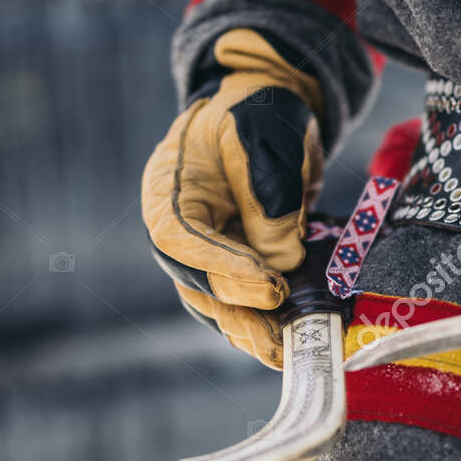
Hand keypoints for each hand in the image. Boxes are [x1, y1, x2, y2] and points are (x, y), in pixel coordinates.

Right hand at [142, 28, 323, 367]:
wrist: (267, 110)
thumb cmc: (256, 111)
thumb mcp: (263, 135)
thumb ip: (268, 193)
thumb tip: (282, 261)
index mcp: (168, 193)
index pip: (182, 239)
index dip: (222, 267)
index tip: (269, 285)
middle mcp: (180, 233)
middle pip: (197, 283)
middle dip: (239, 311)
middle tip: (279, 336)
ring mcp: (206, 255)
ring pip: (218, 304)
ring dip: (251, 329)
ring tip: (286, 350)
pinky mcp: (236, 268)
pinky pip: (243, 303)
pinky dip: (266, 322)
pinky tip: (292, 341)